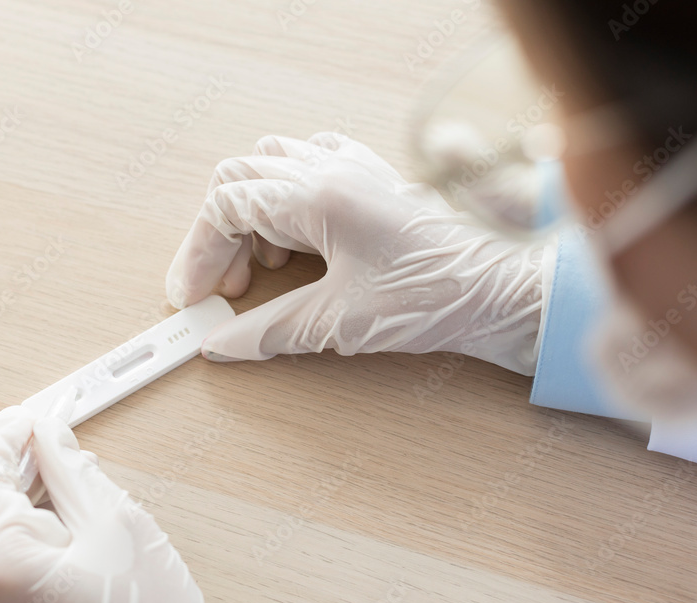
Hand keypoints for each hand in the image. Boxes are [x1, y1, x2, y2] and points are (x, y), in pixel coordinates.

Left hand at [0, 396, 210, 602]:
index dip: (4, 439)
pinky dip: (21, 530)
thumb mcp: (112, 521)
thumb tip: (47, 435)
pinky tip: (57, 512)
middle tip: (47, 437)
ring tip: (63, 474)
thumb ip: (69, 469)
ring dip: (19, 497)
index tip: (25, 416)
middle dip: (13, 467)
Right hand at [165, 133, 546, 374]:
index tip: (193, 294)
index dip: (200, 251)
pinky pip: (312, 165)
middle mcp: (334, 170)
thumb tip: (221, 343)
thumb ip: (270, 330)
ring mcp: (356, 172)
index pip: (228, 204)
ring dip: (252, 216)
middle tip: (223, 288)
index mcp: (321, 194)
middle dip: (219, 235)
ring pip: (273, 167)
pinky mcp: (375, 184)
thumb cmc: (438, 297)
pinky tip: (298, 239)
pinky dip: (287, 201)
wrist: (503, 293)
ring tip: (263, 269)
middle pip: (242, 179)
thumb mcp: (341, 322)